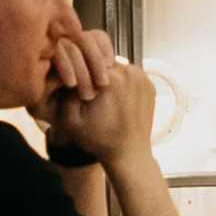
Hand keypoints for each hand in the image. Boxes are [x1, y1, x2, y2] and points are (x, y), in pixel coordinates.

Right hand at [41, 25, 154, 165]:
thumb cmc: (98, 139)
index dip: (79, 72)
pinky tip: (117, 101)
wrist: (129, 154)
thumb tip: (65, 70)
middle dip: (94, 74)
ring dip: (109, 77)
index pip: (87, 60)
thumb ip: (65, 92)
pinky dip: (123, 84)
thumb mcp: (71, 120)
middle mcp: (129, 72)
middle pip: (103, 62)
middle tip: (89, 91)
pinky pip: (130, 76)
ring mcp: (142, 78)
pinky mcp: (149, 84)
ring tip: (103, 98)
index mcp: (109, 78)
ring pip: (117, 67)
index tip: (75, 86)